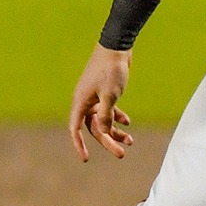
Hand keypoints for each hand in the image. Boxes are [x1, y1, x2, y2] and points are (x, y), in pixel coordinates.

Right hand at [69, 46, 133, 161]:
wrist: (116, 47)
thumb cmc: (111, 70)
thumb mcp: (110, 96)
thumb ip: (106, 116)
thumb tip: (103, 133)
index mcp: (81, 102)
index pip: (76, 129)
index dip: (79, 144)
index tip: (85, 158)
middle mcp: (85, 101)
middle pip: (94, 128)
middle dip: (107, 141)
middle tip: (122, 154)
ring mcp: (94, 96)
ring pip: (102, 120)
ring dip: (114, 131)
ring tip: (129, 141)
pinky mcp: (103, 92)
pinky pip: (108, 110)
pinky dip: (117, 117)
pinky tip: (127, 122)